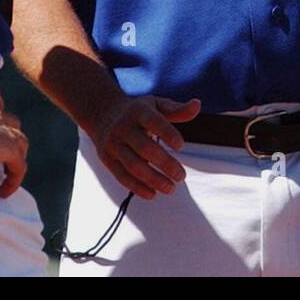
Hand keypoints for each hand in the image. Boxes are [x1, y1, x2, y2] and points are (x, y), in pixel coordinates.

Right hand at [86, 93, 200, 200]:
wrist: (102, 113)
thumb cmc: (138, 112)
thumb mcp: (156, 105)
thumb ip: (177, 110)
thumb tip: (197, 105)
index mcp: (138, 111)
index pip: (153, 121)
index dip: (167, 133)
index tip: (181, 146)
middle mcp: (123, 127)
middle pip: (144, 147)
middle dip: (165, 163)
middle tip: (181, 176)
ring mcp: (113, 143)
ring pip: (133, 165)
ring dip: (153, 179)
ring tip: (171, 188)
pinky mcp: (106, 158)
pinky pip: (121, 176)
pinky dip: (137, 187)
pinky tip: (153, 194)